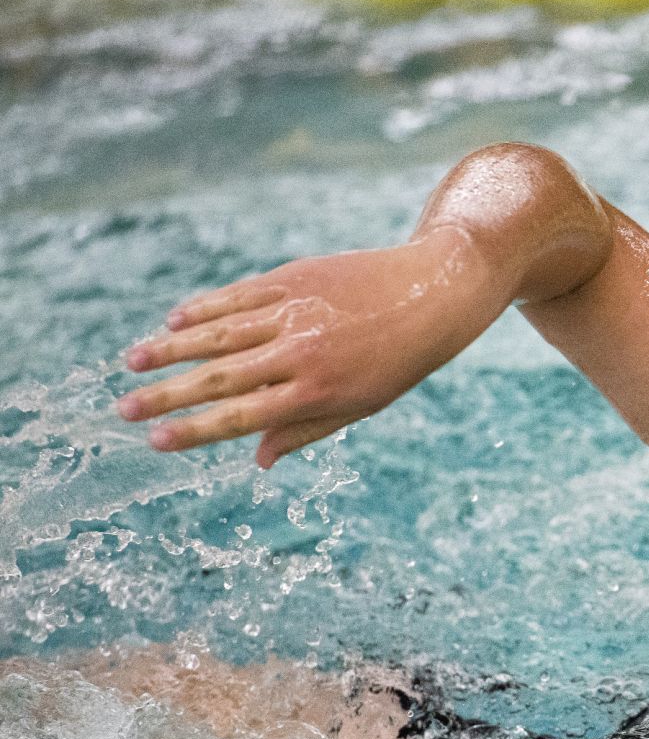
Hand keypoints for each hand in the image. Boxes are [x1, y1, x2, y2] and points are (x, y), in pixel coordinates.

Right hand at [118, 227, 503, 467]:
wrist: (434, 292)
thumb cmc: (399, 360)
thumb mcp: (362, 405)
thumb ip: (305, 429)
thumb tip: (257, 460)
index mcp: (318, 391)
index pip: (242, 417)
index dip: (195, 431)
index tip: (156, 442)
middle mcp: (300, 352)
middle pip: (218, 378)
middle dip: (166, 396)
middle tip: (123, 409)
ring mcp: (294, 311)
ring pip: (218, 333)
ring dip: (170, 349)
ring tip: (133, 363)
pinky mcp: (293, 278)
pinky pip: (237, 296)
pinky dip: (204, 308)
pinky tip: (175, 322)